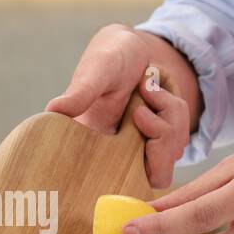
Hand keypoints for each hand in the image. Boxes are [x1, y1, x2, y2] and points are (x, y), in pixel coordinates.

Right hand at [46, 24, 199, 188]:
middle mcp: (123, 157)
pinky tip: (157, 91)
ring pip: (174, 150)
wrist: (128, 48)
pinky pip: (182, 135)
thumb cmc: (106, 58)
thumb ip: (80, 94)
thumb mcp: (95, 72)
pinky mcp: (161, 140)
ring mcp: (145, 150)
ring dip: (170, 111)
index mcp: (99, 151)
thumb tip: (51, 110)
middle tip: (147, 94)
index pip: (126, 185)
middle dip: (164, 133)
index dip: (145, 164)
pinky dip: (176, 108)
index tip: (139, 114)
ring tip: (147, 86)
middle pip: (159, 174)